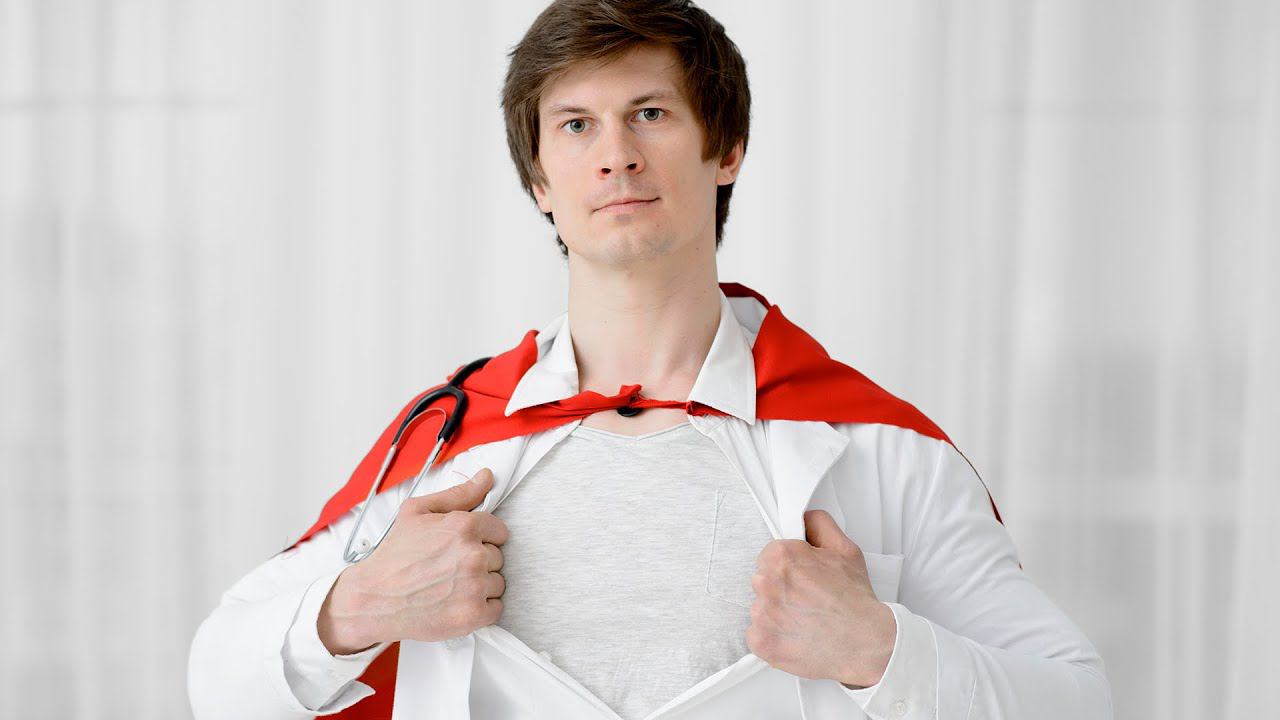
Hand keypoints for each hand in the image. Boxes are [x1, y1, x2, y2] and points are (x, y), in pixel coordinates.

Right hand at [318, 467, 508, 653]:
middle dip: (477, 562)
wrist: (374, 598)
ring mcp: (475, 586)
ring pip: (498, 582)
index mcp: (464, 526)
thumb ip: (459, 494)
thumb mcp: (418, 512)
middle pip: (498, 557)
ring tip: (451, 586)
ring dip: (480, 585)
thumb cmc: (394, 555)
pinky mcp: (474, 615)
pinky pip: (497, 608)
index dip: (480, 539)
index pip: (498, 531)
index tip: (461, 548)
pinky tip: (458, 603)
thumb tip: (487, 477)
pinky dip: (481, 609)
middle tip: (449, 568)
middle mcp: (473, 555)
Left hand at [746, 509, 895, 687]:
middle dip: (781, 589)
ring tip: (805, 621)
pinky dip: (774, 637)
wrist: (865, 643)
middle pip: (763, 581)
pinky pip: (757, 635)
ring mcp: (761, 614)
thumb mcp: (845, 549)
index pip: (770, 555)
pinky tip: (796, 637)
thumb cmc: (855, 599)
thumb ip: (819, 525)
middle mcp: (766, 583)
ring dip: (777, 614)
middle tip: (807, 600)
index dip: (789, 567)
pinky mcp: (761, 641)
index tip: (803, 579)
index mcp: (781, 556)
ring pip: (761, 609)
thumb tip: (804, 517)